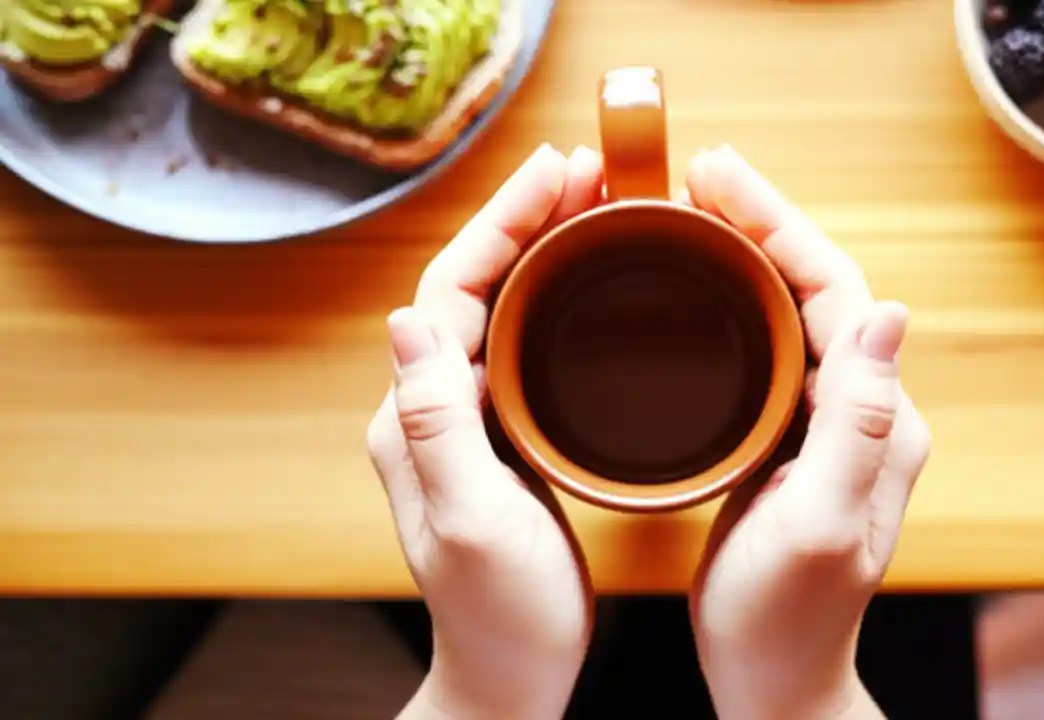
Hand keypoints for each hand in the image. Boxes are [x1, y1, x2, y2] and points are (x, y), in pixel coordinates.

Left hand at [366, 144, 604, 719]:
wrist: (510, 680)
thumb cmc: (501, 618)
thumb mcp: (475, 524)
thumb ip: (439, 426)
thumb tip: (407, 320)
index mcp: (416, 423)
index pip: (446, 293)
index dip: (498, 224)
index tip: (554, 174)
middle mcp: (429, 412)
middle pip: (470, 287)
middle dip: (521, 220)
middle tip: (584, 173)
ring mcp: (465, 424)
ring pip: (498, 310)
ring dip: (538, 251)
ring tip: (592, 207)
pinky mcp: (501, 440)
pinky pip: (520, 346)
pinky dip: (555, 302)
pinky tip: (592, 288)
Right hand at [686, 146, 931, 719]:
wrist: (775, 681)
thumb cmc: (785, 620)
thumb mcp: (817, 526)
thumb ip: (856, 426)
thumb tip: (886, 313)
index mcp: (879, 423)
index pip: (840, 293)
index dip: (783, 226)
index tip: (720, 179)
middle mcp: (867, 414)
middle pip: (820, 289)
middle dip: (766, 222)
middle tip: (701, 176)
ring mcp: (832, 426)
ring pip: (796, 312)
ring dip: (752, 254)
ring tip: (698, 212)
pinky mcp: (795, 442)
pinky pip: (774, 349)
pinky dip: (738, 303)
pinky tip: (702, 290)